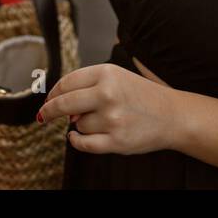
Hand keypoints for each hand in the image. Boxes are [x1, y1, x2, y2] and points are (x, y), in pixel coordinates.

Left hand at [37, 63, 180, 155]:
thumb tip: (61, 108)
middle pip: (64, 103)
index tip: (47, 99)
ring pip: (77, 125)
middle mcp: (108, 94)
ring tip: (102, 121)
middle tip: (44, 115)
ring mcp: (113, 119)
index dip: (53, 93)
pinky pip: (84, 144)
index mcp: (107, 73)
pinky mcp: (117, 141)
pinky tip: (77, 137)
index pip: (67, 82)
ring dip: (81, 125)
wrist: (173, 115)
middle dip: (49, 110)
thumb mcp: (116, 78)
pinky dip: (76, 141)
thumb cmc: (142, 96)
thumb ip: (87, 87)